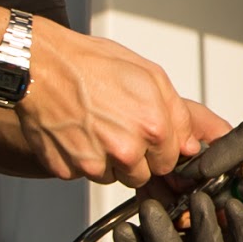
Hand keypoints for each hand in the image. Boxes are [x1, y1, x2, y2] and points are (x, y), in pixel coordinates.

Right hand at [9, 25, 223, 185]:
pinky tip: (78, 132)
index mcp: (153, 127)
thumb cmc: (92, 65)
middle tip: (117, 125)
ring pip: (113, 176)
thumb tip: (200, 142)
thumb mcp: (150, 76)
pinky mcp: (68, 169)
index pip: (171, 161)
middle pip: (143, 174)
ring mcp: (95, 164)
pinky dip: (82, 158)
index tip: (145, 133)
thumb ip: (181, 113)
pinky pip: (84, 174)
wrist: (42, 66)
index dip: (159, 146)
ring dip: (109, 160)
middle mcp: (126, 151)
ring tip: (96, 125)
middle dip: (136, 156)